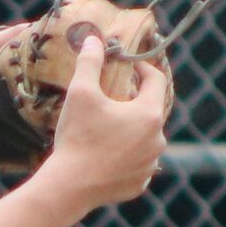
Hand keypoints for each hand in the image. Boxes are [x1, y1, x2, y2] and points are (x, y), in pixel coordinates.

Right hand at [39, 36, 168, 212]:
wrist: (68, 187)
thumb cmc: (77, 137)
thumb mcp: (80, 93)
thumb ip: (90, 62)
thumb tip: (94, 39)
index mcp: (149, 114)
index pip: (156, 80)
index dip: (143, 68)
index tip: (128, 64)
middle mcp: (157, 140)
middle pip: (151, 110)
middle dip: (135, 100)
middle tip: (113, 95)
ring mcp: (149, 165)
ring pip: (145, 139)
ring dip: (131, 129)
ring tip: (108, 126)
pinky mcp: (138, 185)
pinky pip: (137, 163)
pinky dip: (127, 156)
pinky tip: (108, 153)